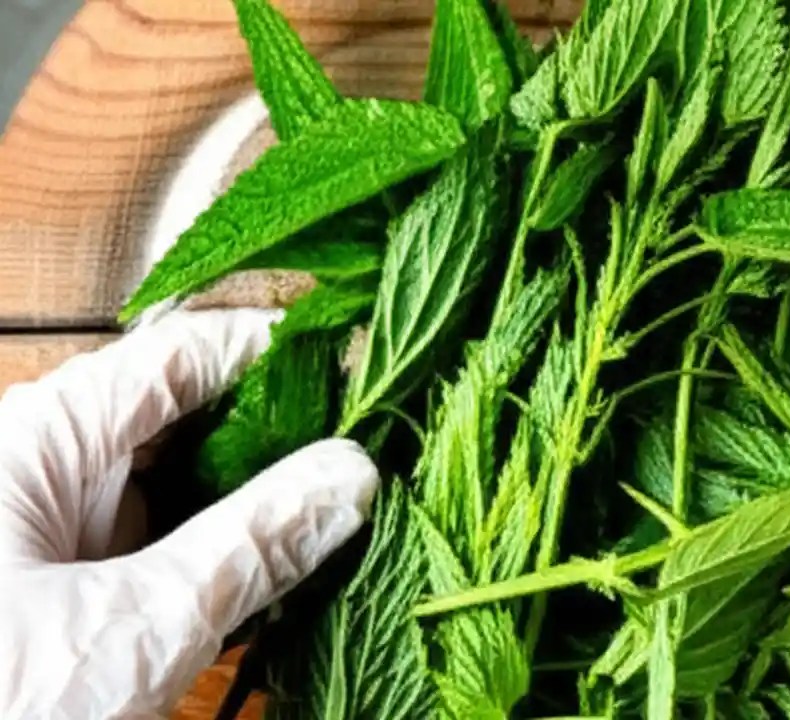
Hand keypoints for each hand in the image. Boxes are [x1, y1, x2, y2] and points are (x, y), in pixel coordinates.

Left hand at [0, 310, 377, 718]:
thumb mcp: (135, 628)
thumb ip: (253, 545)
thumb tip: (354, 475)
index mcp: (40, 439)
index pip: (185, 352)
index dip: (282, 348)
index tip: (370, 365)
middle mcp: (49, 467)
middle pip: (191, 412)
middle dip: (286, 427)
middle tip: (380, 446)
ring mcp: (59, 528)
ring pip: (187, 481)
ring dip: (265, 494)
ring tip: (354, 502)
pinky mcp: (74, 587)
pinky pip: (169, 542)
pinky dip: (230, 549)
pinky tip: (293, 561)